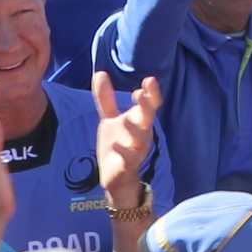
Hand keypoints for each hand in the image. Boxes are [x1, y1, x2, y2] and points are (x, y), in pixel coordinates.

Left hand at [88, 70, 160, 214]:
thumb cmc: (118, 146)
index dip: (151, 93)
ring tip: (128, 117)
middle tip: (145, 91)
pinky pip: (128, 159)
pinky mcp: (127, 166)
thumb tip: (100, 73)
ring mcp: (136, 150)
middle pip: (148, 117)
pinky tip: (117, 145)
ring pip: (140, 138)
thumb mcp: (110, 120)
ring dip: (135, 128)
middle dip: (148, 104)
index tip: (149, 80)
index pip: (149, 104)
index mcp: (139, 121)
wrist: (116, 179)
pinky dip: (124, 152)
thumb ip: (106, 99)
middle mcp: (141, 134)